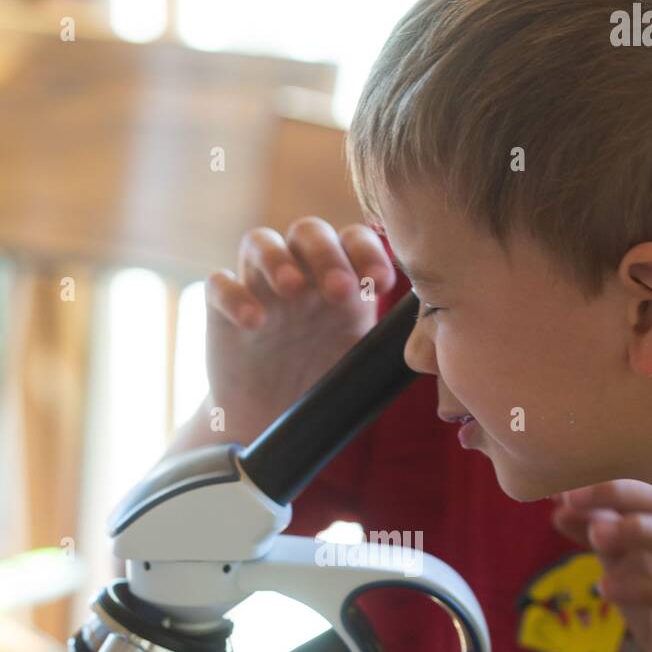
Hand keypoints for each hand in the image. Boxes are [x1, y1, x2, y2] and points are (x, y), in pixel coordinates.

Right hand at [204, 218, 396, 442]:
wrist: (271, 421)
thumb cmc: (320, 383)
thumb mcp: (360, 362)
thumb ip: (388, 342)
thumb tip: (432, 337)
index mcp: (339, 280)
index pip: (354, 241)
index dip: (368, 251)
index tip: (380, 282)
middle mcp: (300, 273)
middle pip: (309, 231)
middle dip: (325, 254)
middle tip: (339, 289)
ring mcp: (258, 286)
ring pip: (261, 241)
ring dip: (277, 259)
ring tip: (292, 291)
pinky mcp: (221, 309)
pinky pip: (220, 284)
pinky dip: (234, 296)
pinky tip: (254, 322)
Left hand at [550, 480, 651, 651]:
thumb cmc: (650, 592)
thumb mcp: (615, 557)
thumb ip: (591, 529)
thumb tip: (559, 506)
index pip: (642, 483)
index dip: (603, 479)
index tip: (561, 485)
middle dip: (619, 493)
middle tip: (573, 497)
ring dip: (637, 531)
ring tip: (596, 535)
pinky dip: (639, 588)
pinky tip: (605, 587)